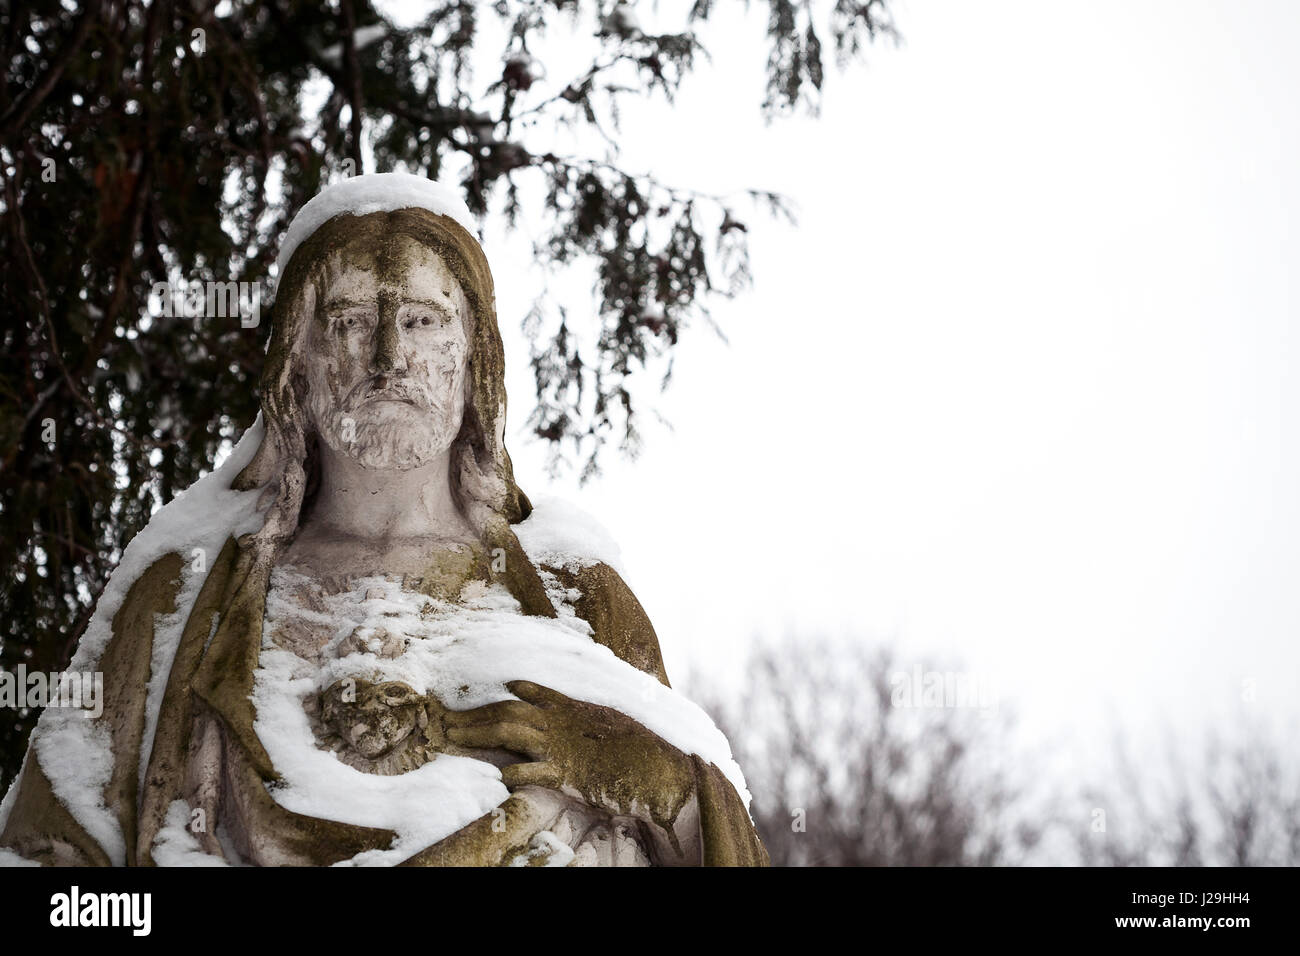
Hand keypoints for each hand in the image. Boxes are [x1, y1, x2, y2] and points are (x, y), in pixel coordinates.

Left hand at [444, 680, 695, 834]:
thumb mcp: (612, 725)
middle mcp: (561, 722)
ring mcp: (560, 747)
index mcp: (572, 709)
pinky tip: (496, 775)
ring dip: (478, 734)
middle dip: (475, 715)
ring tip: (453, 738)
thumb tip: (584, 715)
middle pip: (508, 711)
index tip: (482, 693)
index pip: (530, 694)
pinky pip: (530, 770)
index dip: (504, 694)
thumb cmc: (640, 749)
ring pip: (509, 732)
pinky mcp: (565, 774)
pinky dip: (511, 771)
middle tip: (447, 721)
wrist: (658, 768)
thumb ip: (590, 719)